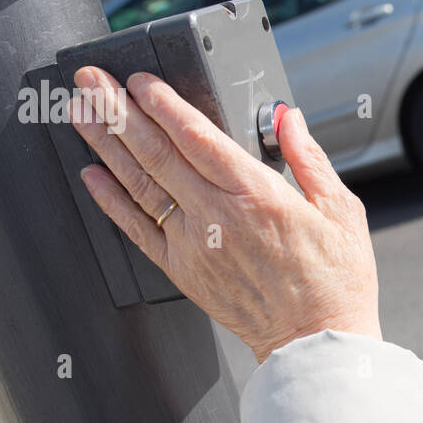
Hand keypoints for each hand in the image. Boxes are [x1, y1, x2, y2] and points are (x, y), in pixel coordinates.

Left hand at [68, 67, 380, 362]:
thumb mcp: (340, 210)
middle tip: (92, 81)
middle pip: (156, 153)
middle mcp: (217, 217)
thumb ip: (308, 158)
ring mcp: (194, 245)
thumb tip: (287, 119)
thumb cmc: (334, 281)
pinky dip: (111, 200)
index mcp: (258, 195)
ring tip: (82, 112)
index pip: (197, 137)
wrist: (315, 341)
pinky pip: (137, 230)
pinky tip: (92, 176)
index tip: (140, 81)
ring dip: (106, 144)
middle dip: (120, 111)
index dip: (163, 105)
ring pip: (138, 184)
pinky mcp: (182, 270)